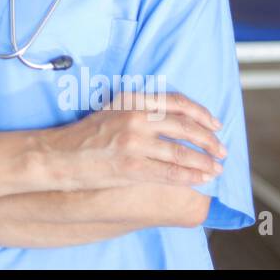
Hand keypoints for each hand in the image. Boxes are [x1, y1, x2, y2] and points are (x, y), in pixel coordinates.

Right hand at [39, 90, 226, 191]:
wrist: (58, 155)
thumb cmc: (83, 136)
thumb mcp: (110, 110)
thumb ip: (137, 109)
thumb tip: (168, 118)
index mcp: (131, 101)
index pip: (176, 102)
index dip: (200, 113)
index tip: (214, 123)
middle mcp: (134, 118)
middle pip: (184, 126)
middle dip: (208, 139)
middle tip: (222, 149)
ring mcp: (133, 143)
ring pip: (181, 151)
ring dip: (204, 161)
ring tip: (217, 167)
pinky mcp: (131, 167)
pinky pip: (169, 172)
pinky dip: (190, 176)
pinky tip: (202, 179)